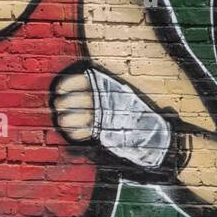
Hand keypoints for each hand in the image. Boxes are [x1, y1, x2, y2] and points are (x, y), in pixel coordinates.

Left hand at [51, 64, 178, 171]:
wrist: (157, 131)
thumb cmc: (139, 110)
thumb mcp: (125, 91)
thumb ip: (108, 87)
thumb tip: (88, 83)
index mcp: (108, 86)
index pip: (80, 81)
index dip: (66, 85)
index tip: (59, 90)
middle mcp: (104, 100)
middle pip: (72, 100)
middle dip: (62, 104)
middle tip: (59, 106)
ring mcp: (103, 118)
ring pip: (71, 118)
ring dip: (65, 120)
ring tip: (64, 120)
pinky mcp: (103, 133)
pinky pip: (80, 134)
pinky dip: (74, 134)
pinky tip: (74, 133)